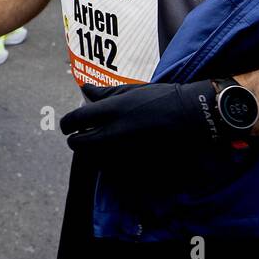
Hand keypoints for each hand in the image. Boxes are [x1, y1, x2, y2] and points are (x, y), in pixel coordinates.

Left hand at [59, 79, 225, 165]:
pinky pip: (111, 169)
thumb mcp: (132, 89)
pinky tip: (114, 154)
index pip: (76, 120)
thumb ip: (105, 93)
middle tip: (80, 136)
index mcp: (112, 110)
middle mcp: (114, 133)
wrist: (191, 117)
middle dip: (76, 141)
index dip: (67, 124)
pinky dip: (107, 162)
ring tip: (99, 144)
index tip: (68, 126)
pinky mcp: (136, 165)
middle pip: (79, 144)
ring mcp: (124, 151)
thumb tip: (83, 89)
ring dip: (91, 152)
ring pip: (93, 159)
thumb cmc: (161, 97)